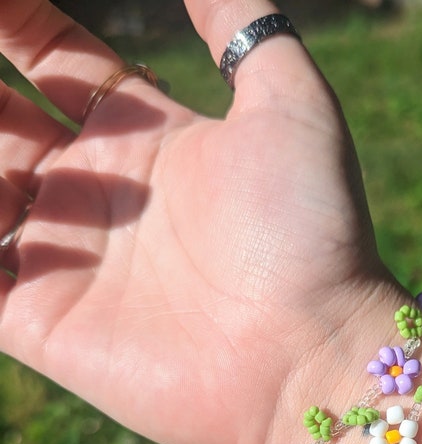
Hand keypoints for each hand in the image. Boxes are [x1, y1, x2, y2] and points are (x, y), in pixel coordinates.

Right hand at [0, 0, 402, 443]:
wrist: (310, 353)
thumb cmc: (311, 231)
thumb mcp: (294, 106)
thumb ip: (246, 30)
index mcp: (151, 139)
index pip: (56, 60)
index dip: (17, 16)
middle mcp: (102, 193)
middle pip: (0, 116)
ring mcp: (68, 256)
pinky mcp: (41, 320)